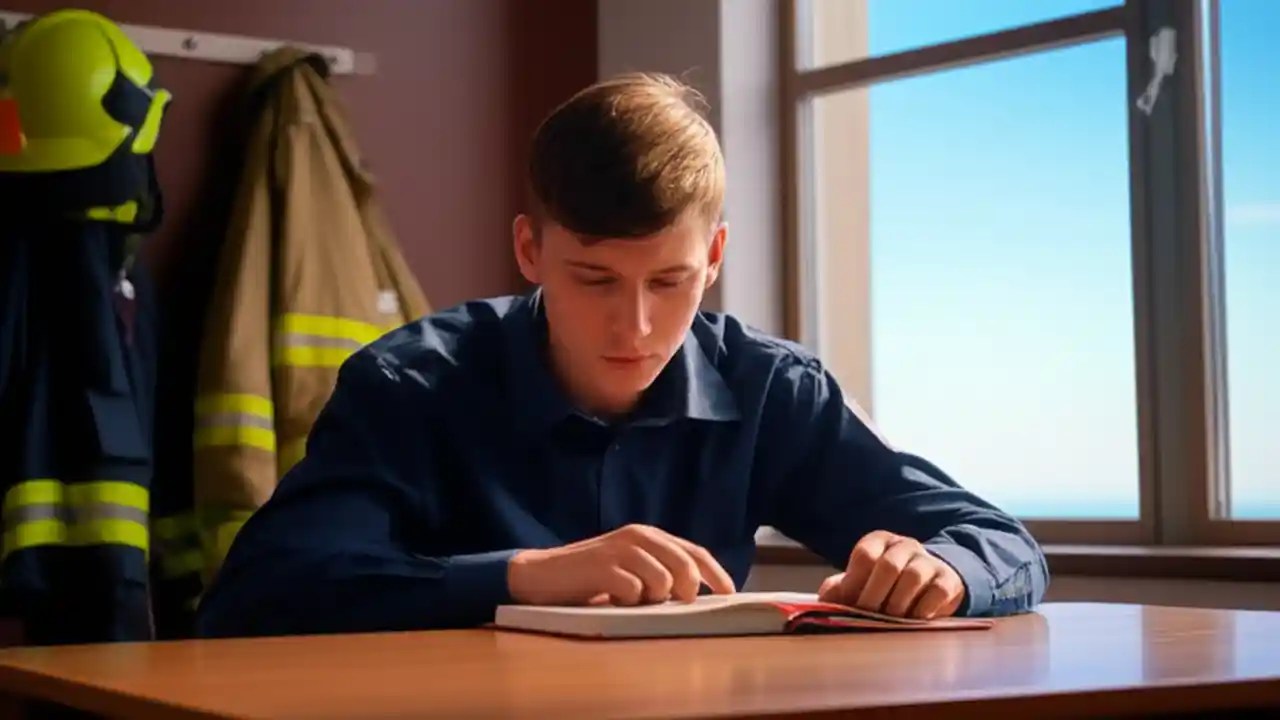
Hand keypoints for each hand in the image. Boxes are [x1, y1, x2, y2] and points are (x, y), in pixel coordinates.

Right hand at [507, 524, 736, 606]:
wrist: (543, 575)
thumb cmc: (592, 577)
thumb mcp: (631, 568)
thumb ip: (660, 572)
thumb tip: (697, 594)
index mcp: (649, 535)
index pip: (694, 552)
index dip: (715, 574)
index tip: (730, 594)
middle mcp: (638, 536)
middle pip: (684, 565)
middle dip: (686, 591)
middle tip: (675, 605)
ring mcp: (620, 549)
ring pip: (662, 581)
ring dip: (652, 599)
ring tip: (631, 600)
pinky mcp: (603, 566)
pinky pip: (633, 591)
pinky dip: (627, 602)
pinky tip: (611, 599)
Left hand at [817, 530, 963, 618]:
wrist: (929, 586)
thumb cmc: (885, 587)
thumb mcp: (861, 584)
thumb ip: (840, 591)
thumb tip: (823, 604)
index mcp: (879, 541)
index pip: (865, 554)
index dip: (856, 582)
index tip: (850, 604)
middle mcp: (904, 545)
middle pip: (888, 565)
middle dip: (875, 596)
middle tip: (868, 617)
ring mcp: (928, 560)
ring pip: (913, 577)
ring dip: (898, 604)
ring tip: (890, 622)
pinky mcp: (948, 579)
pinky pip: (937, 591)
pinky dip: (922, 610)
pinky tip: (913, 622)